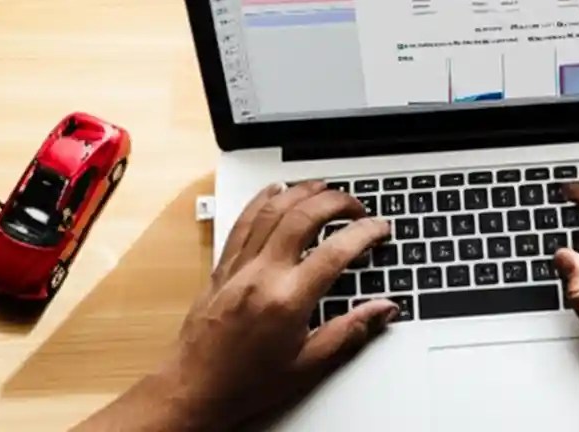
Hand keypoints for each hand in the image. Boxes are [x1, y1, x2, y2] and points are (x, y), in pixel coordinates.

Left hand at [75, 181, 396, 431]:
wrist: (195, 390)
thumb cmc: (247, 383)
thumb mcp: (309, 365)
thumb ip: (350, 331)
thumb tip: (383, 309)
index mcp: (288, 301)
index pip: (336, 251)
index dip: (364, 232)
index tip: (379, 228)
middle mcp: (262, 276)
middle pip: (303, 217)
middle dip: (336, 202)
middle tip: (356, 207)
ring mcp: (239, 268)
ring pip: (272, 211)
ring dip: (302, 192)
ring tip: (324, 187)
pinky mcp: (222, 268)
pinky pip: (243, 222)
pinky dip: (262, 200)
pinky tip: (275, 191)